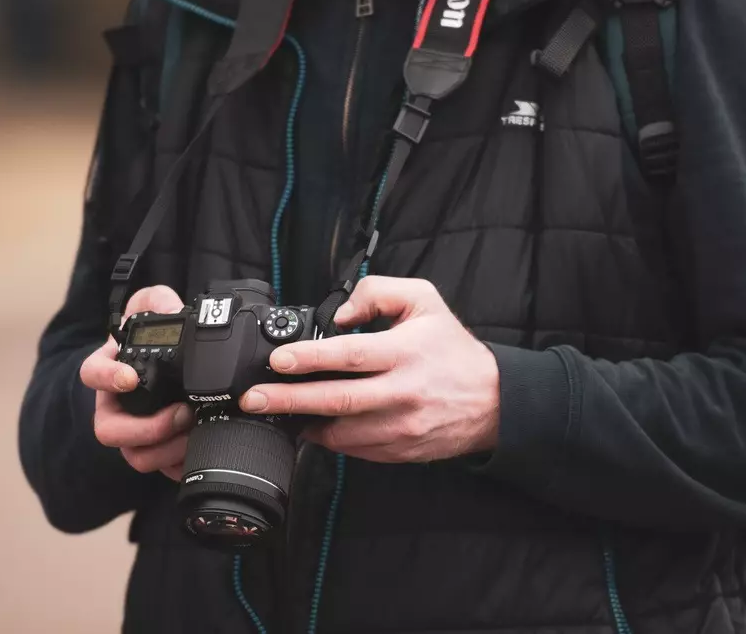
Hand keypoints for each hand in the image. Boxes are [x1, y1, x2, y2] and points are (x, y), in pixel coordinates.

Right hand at [80, 285, 193, 480]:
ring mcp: (134, 431)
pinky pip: (161, 469)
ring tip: (194, 432)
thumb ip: (159, 301)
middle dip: (145, 429)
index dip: (106, 379)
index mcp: (109, 370)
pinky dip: (178, 466)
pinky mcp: (156, 450)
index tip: (129, 378)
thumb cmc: (156, 336)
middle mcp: (116, 406)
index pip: (91, 374)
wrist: (177, 363)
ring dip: (165, 450)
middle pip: (109, 431)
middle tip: (180, 413)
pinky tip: (199, 452)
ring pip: (135, 456)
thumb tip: (172, 308)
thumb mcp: (154, 308)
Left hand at [239, 276, 500, 462]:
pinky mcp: (400, 451)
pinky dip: (330, 439)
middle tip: (253, 398)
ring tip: (274, 413)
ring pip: (341, 432)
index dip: (309, 358)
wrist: (492, 401)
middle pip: (336, 400)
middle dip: (288, 400)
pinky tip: (312, 426)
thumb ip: (377, 293)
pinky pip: (355, 450)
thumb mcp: (425, 300)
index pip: (350, 356)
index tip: (278, 360)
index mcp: (406, 352)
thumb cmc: (452, 349)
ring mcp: (401, 427)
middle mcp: (402, 393)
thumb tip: (336, 316)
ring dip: (304, 423)